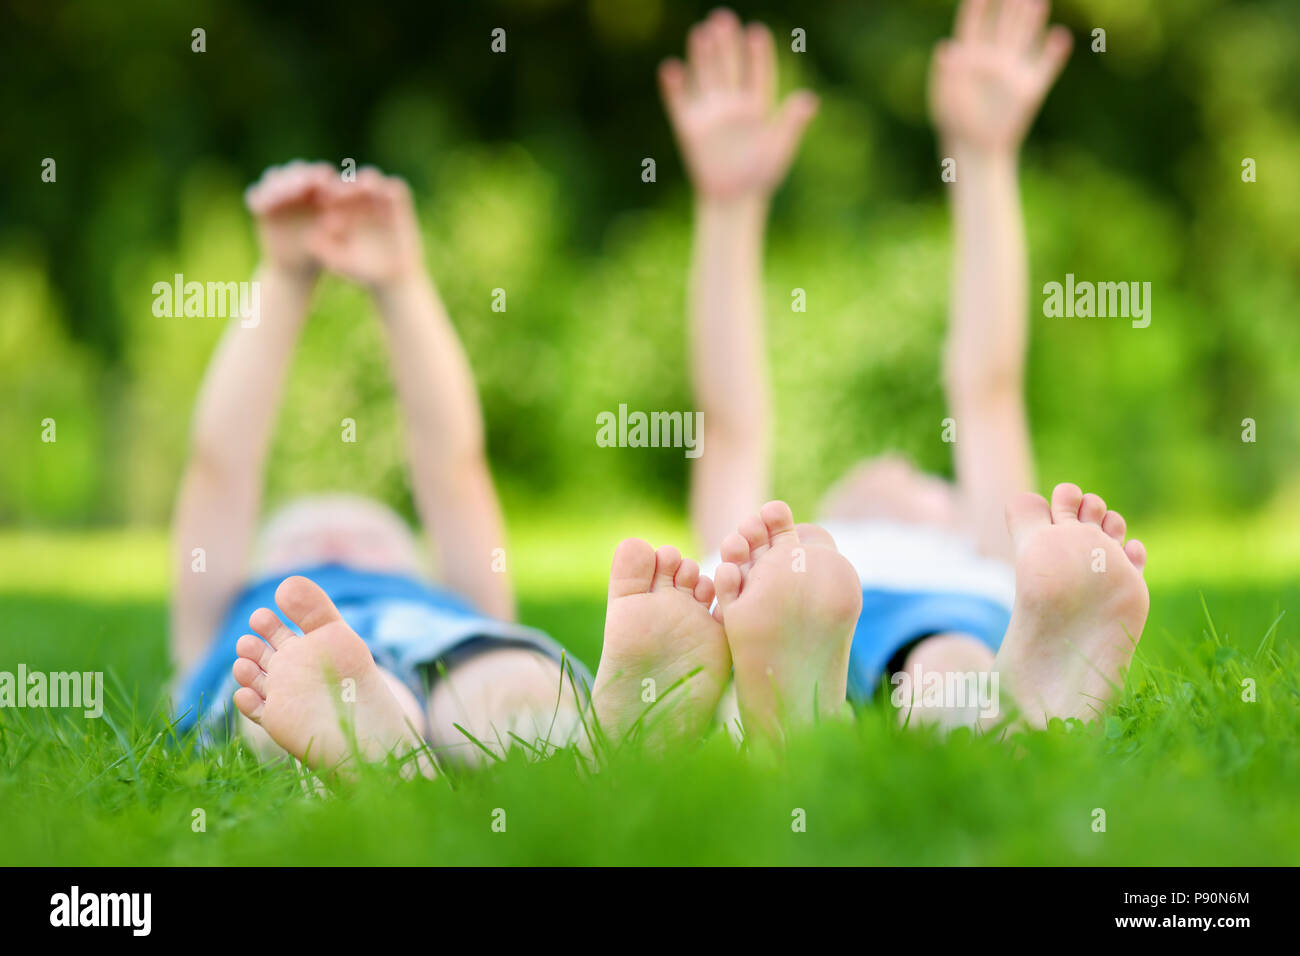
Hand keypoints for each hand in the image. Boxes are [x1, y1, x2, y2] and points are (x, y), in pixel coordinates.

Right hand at [244, 162, 334, 278]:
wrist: (296, 268)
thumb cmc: (321, 254)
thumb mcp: (332, 243)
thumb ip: (335, 229)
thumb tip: (340, 221)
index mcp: (321, 190)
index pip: (320, 174)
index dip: (321, 176)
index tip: (323, 182)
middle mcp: (299, 185)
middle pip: (296, 171)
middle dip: (298, 176)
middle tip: (300, 184)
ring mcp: (278, 192)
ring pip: (274, 178)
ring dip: (276, 184)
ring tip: (279, 196)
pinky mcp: (262, 203)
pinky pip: (255, 195)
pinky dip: (257, 197)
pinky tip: (259, 206)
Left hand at [307, 168, 424, 291]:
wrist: (393, 276)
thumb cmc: (361, 270)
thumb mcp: (341, 263)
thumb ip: (326, 252)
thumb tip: (309, 240)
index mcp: (338, 208)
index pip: (329, 193)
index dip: (325, 193)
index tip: (321, 199)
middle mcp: (357, 199)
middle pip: (348, 183)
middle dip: (344, 185)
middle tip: (341, 191)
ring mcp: (379, 199)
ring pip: (372, 179)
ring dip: (368, 181)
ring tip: (365, 186)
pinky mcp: (399, 204)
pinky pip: (397, 189)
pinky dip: (392, 188)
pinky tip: (389, 194)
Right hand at [659, 8, 817, 202]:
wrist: (733, 200)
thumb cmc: (761, 176)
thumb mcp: (780, 148)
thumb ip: (792, 123)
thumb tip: (808, 99)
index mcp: (757, 107)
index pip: (757, 74)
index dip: (757, 55)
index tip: (757, 32)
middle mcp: (732, 105)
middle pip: (729, 68)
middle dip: (726, 44)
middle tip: (723, 18)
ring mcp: (710, 114)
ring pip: (705, 78)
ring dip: (702, 56)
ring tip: (700, 32)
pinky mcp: (689, 128)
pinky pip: (679, 102)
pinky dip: (674, 87)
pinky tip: (670, 67)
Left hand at [928, 0, 1071, 155]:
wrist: (974, 149)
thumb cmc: (954, 124)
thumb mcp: (942, 100)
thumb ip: (944, 74)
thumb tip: (945, 48)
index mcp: (969, 58)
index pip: (974, 25)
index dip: (977, 6)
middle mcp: (994, 59)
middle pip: (1004, 24)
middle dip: (1010, 3)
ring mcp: (1013, 71)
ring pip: (1025, 37)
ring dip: (1032, 19)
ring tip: (1037, 0)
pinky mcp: (1030, 89)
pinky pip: (1046, 66)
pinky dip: (1055, 52)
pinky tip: (1060, 35)